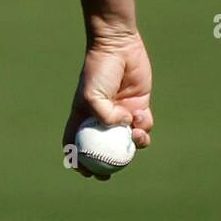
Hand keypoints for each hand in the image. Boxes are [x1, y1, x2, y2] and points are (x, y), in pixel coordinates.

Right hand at [62, 27, 153, 179]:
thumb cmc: (98, 70)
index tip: (84, 171)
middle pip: (104, 145)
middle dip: (108, 163)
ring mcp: (121, 112)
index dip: (77, 157)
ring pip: (128, 139)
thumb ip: (104, 115)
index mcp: (84, 114)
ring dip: (134, 142)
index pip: (76, 139)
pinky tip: (141, 115)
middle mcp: (102, 116)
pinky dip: (144, 126)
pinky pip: (143, 125)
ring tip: (136, 134)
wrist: (117, 47)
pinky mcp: (139, 106)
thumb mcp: (91, 94)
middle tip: (111, 173)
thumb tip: (124, 129)